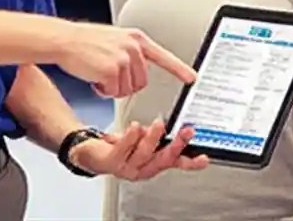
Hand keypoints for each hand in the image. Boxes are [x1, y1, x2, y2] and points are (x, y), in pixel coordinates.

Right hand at [56, 22, 196, 97]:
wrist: (63, 40)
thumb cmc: (83, 42)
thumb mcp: (113, 40)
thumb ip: (130, 53)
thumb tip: (137, 71)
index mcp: (135, 39)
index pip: (163, 56)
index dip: (179, 69)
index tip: (192, 78)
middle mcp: (133, 47)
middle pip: (141, 82)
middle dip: (125, 84)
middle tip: (107, 74)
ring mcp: (124, 59)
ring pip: (128, 89)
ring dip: (112, 88)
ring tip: (98, 72)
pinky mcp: (112, 70)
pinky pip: (114, 92)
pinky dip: (103, 90)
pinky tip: (93, 77)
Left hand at [71, 118, 209, 179]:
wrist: (89, 153)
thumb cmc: (118, 147)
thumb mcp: (142, 141)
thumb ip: (155, 138)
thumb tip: (168, 128)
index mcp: (151, 164)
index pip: (174, 163)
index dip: (190, 162)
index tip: (203, 158)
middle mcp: (141, 169)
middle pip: (162, 159)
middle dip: (175, 145)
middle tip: (186, 132)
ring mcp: (127, 167)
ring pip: (144, 153)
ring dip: (152, 137)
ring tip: (157, 124)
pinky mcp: (112, 161)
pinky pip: (124, 148)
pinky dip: (131, 136)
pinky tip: (135, 127)